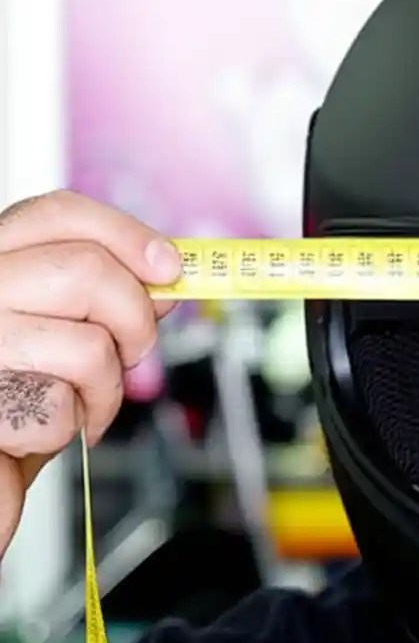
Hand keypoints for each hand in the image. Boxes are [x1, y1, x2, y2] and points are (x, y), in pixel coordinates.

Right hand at [0, 189, 180, 560]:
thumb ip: (110, 298)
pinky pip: (63, 404)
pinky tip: (52, 430)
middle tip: (131, 353)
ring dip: (108, 385)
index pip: (57, 213)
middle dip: (134, 319)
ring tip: (89, 402)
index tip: (170, 266)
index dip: (126, 234)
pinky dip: (77, 425)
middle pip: (86, 272)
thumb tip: (165, 277)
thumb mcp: (68, 333)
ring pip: (87, 344)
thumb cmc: (24, 394)